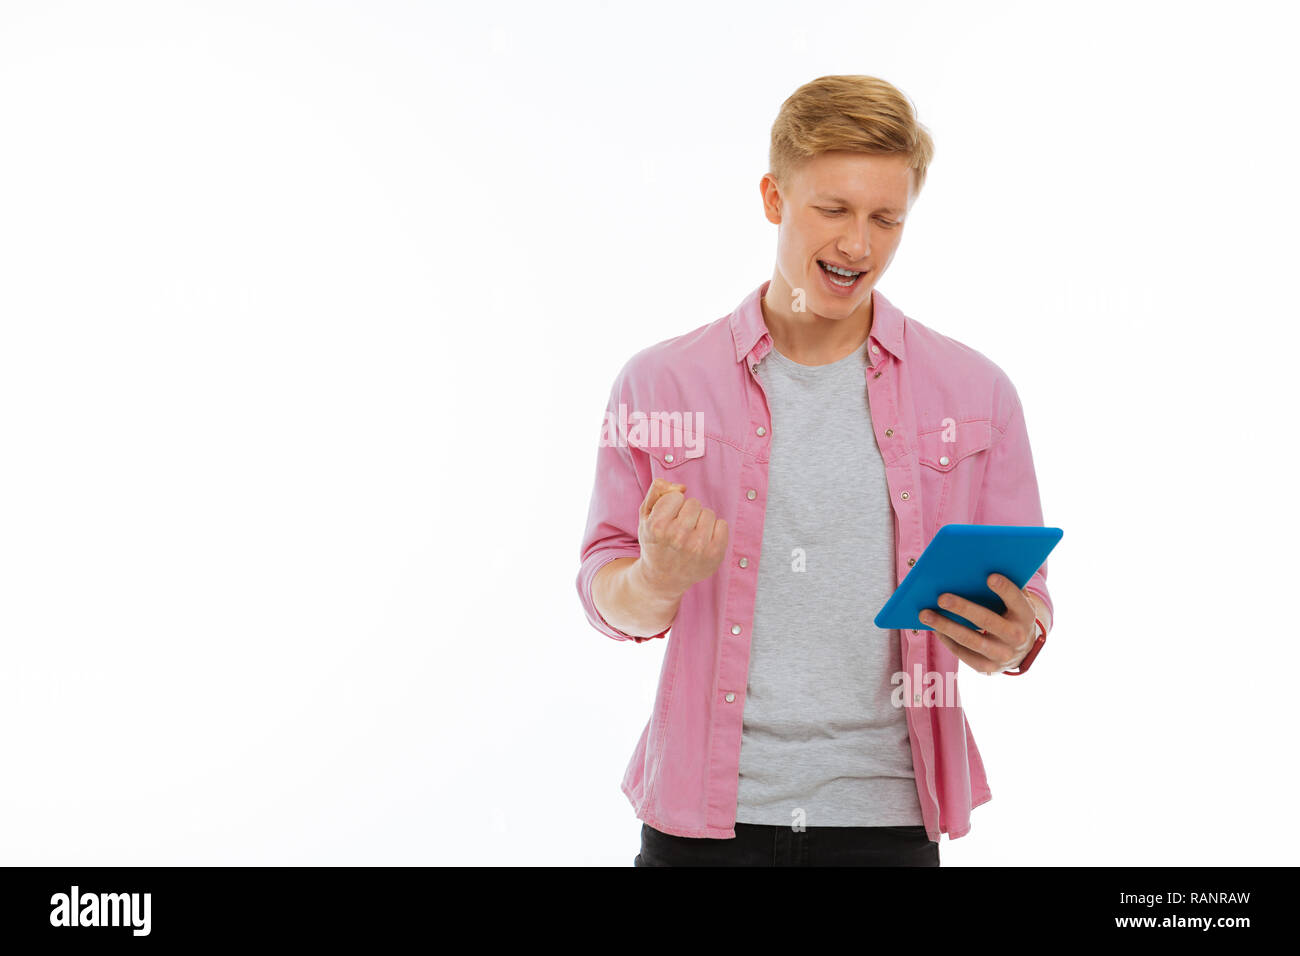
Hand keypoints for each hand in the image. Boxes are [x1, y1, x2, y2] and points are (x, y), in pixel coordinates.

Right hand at [636, 478, 728, 597]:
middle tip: (679, 529)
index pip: (676, 496)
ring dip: (701, 521)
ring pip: (709, 513)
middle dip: (687, 512)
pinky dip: (714, 530)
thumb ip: (657, 492)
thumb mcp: (646, 516)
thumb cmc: (655, 543)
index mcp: (658, 526)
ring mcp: (698, 547)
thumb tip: (681, 487)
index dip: (671, 505)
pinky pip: (723, 524)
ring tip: (690, 536)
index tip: (667, 519)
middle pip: (694, 503)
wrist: (663, 578)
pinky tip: (703, 541)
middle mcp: (678, 537)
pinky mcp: (715, 554)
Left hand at [919, 574, 1036, 674]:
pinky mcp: (987, 668)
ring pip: (971, 640)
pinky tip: (933, 627)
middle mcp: (1017, 637)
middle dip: (963, 608)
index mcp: (1026, 615)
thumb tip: (977, 566)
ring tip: (925, 614)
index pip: (1017, 600)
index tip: (990, 576)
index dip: (1005, 589)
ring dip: (946, 626)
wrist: (1020, 650)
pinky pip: (963, 653)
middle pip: (987, 621)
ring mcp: (1002, 655)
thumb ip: (1004, 587)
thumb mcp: (1015, 602)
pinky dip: (946, 639)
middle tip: (941, 597)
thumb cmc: (1010, 615)